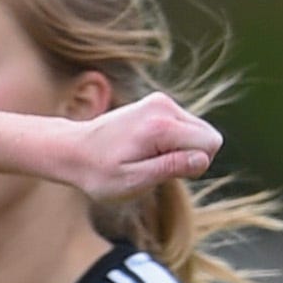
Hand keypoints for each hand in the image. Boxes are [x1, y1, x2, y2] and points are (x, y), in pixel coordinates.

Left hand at [60, 92, 221, 201]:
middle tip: (154, 168)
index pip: (211, 143)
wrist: (72, 149)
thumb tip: (203, 159)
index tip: (164, 172)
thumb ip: (170, 168)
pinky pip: (185, 127)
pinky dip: (173, 142)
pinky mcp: (158, 102)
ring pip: (198, 131)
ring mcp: (160, 101)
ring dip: (180, 150)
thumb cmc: (99, 172)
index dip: (196, 166)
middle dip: (190, 157)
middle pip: (209, 135)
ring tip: (146, 158)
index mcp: (159, 125)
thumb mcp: (132, 181)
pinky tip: (145, 148)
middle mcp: (163, 105)